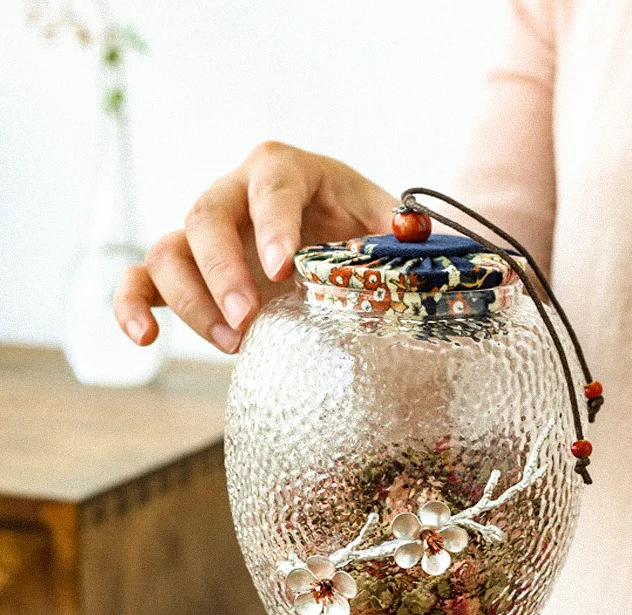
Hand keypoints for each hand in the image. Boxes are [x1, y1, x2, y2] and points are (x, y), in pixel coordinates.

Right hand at [114, 142, 396, 351]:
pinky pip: (139, 278)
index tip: (283, 269)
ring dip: (191, 300)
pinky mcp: (184, 266)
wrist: (325, 234)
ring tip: (234, 343)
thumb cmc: (352, 225)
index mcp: (285, 171)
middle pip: (207, 216)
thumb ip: (398, 232)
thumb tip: (418, 242)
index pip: (271, 185)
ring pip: (169, 251)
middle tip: (250, 319)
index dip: (273, 223)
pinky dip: (131, 305)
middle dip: (224, 272)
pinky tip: (145, 338)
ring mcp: (202, 232)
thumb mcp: (380, 223)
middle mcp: (233, 193)